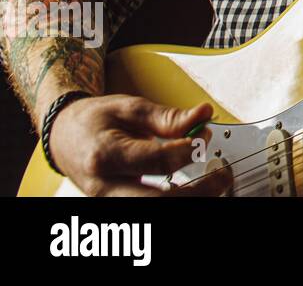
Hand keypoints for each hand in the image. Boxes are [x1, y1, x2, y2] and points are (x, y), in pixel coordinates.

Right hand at [47, 95, 232, 195]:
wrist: (63, 136)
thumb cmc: (93, 120)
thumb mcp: (130, 108)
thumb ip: (168, 117)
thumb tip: (203, 115)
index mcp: (106, 155)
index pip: (158, 161)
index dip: (189, 148)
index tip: (205, 133)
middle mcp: (105, 186)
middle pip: (158, 201)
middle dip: (197, 192)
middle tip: (222, 176)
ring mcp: (109, 201)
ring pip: (155, 211)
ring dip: (188, 199)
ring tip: (212, 183)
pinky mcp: (117, 207)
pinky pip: (150, 208)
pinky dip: (175, 199)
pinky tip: (191, 188)